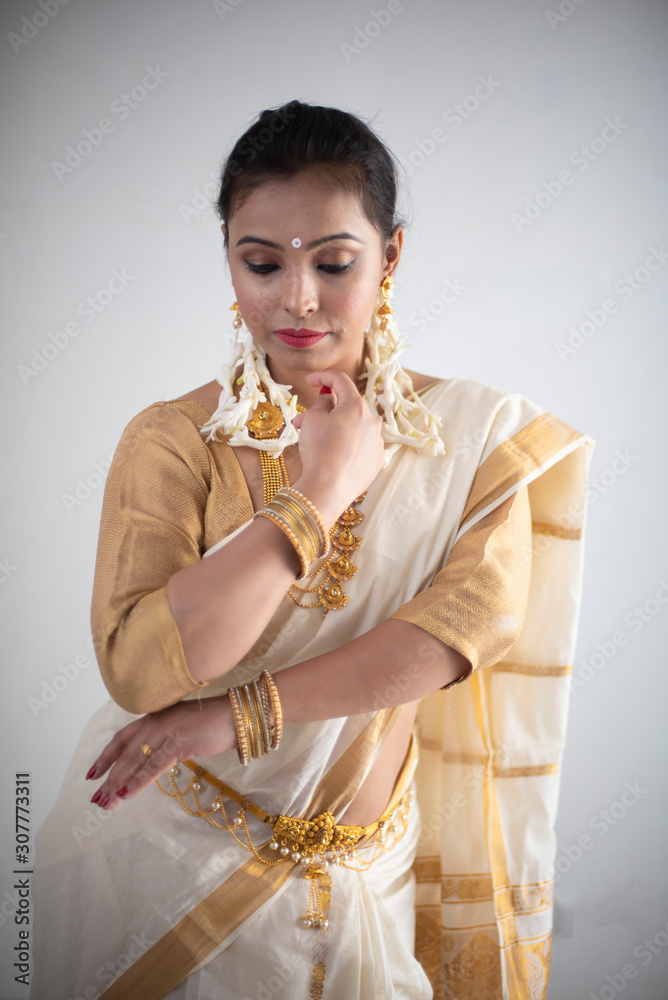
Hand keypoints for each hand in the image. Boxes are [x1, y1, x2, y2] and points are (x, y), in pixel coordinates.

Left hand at [85, 695, 235, 809]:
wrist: (237, 715)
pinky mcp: (180, 742)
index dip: (106, 757)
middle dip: (108, 777)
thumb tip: (153, 759)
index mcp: (155, 717)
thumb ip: (165, 740)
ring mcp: (167, 731)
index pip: (122, 738)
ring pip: (135, 761)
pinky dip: (139, 781)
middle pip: (125, 753)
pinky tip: (127, 794)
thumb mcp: (183, 729)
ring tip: (106, 803)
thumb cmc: (214, 722)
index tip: (92, 774)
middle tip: (96, 798)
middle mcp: (156, 722)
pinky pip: (154, 766)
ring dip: (118, 784)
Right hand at [291, 370, 384, 524]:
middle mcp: (372, 421)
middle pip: (347, 407)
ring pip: (354, 427)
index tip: (310, 380)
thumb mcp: (313, 420)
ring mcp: (377, 442)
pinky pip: (361, 445)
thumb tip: (329, 398)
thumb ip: (322, 403)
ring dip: (335, 429)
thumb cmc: (318, 451)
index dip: (323, 377)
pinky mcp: (377, 460)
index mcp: (356, 406)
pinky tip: (332, 455)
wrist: (327, 489)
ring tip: (315, 441)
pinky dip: (347, 445)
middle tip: (303, 420)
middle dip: (325, 411)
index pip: (341, 381)